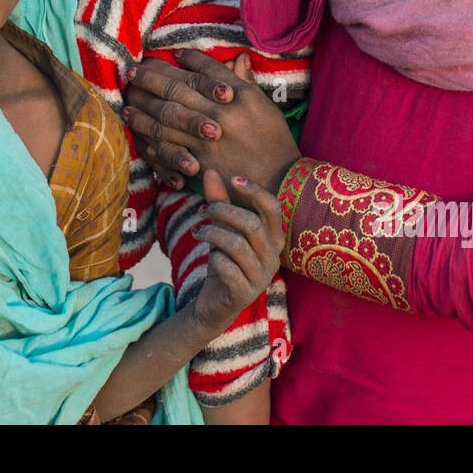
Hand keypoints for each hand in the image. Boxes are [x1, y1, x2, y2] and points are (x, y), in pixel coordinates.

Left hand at [124, 50, 298, 196]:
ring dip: (144, 104)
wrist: (278, 180)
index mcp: (240, 95)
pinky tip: (138, 128)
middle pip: (179, 88)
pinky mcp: (200, 158)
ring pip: (167, 114)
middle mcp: (221, 112)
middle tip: (133, 69)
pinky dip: (150, 134)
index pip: (208, 70)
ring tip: (128, 96)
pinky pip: (168, 143)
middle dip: (152, 77)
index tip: (174, 53)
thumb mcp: (265, 106)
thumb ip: (246, 82)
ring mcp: (208, 136)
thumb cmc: (274, 141)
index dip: (189, 59)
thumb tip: (238, 57)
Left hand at [189, 170, 284, 334]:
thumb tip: (210, 170)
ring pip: (237, 245)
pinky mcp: (244, 294)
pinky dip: (215, 258)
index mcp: (273, 238)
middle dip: (223, 211)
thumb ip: (218, 201)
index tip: (232, 179)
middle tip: (203, 210)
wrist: (215, 302)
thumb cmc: (225, 260)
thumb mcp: (221, 228)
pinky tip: (209, 256)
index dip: (254, 191)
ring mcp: (261, 277)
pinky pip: (228, 269)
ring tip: (198, 231)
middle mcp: (273, 257)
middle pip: (252, 224)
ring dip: (212, 233)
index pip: (272, 208)